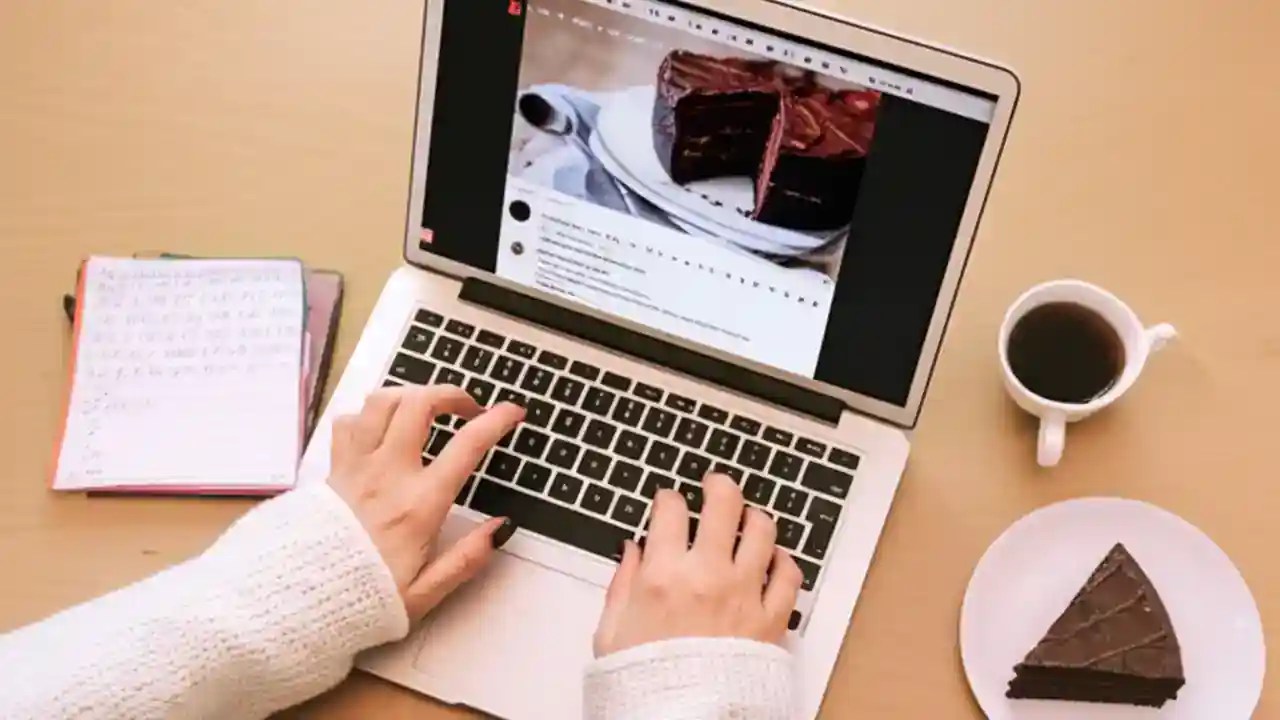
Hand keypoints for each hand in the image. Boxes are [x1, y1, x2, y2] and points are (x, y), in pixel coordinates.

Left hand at [327, 385, 524, 619]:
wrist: (301, 601)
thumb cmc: (365, 599)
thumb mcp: (426, 591)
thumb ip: (468, 557)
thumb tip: (502, 528)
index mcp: (419, 505)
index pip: (466, 446)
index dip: (496, 421)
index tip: (512, 412)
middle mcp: (387, 475)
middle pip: (419, 404)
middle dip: (450, 393)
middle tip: (467, 407)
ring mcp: (357, 467)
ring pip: (382, 402)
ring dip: (411, 395)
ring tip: (426, 408)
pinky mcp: (334, 470)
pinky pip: (350, 422)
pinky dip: (370, 416)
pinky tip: (382, 428)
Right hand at [593, 474, 801, 655]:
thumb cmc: (644, 684)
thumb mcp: (611, 633)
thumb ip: (621, 585)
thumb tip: (631, 551)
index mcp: (662, 576)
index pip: (670, 510)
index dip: (668, 498)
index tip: (668, 502)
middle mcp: (707, 576)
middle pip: (724, 504)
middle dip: (719, 485)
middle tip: (716, 485)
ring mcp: (744, 594)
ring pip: (763, 531)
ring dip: (755, 518)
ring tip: (748, 518)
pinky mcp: (771, 619)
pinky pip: (789, 575)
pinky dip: (784, 561)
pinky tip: (773, 559)